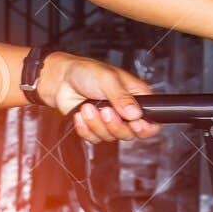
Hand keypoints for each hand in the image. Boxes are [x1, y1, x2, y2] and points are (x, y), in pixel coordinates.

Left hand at [38, 52, 160, 142]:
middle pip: (130, 134)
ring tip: (87, 107)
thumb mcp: (107, 79)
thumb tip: (135, 113)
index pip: (152, 121)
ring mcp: (110, 122)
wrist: (60, 79)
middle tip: (105, 110)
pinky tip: (80, 113)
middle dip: (115, 125)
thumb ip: (122, 96)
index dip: (146, 128)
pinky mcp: (95, 129)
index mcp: (136, 97)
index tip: (135, 123)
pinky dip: (85, 128)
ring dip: (96, 124)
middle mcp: (125, 112)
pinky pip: (94, 139)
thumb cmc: (86, 72)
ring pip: (111, 138)